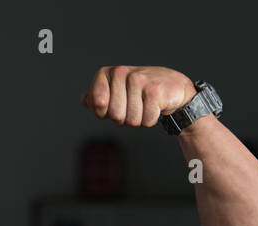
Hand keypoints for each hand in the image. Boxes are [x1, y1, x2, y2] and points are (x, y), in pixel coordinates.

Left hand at [81, 66, 195, 127]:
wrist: (173, 88)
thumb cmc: (140, 93)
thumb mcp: (117, 92)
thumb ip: (98, 97)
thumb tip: (84, 100)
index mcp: (108, 73)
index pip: (97, 103)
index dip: (105, 112)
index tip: (116, 104)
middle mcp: (122, 72)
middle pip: (115, 116)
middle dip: (124, 118)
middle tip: (134, 105)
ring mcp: (139, 80)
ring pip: (131, 121)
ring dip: (139, 120)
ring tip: (145, 105)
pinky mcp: (155, 91)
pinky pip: (146, 121)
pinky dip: (151, 119)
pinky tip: (156, 106)